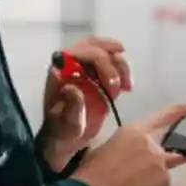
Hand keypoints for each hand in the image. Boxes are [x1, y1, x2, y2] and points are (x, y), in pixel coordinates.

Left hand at [38, 36, 133, 169]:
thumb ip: (72, 107)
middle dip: (111, 62)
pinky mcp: (97, 75)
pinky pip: (113, 63)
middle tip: (119, 85)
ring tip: (125, 87)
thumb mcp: (67, 124)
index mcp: (59, 71)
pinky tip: (127, 87)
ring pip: (106, 51)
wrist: (67, 139)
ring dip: (120, 65)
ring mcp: (85, 67)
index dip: (96, 57)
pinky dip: (123, 71)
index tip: (111, 77)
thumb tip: (72, 87)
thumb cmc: (63, 131)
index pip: (78, 52)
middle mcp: (71, 63)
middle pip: (94, 46)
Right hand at [70, 102, 185, 185]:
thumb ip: (126, 148)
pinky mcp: (164, 183)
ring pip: (163, 170)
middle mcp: (152, 144)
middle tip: (153, 168)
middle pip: (167, 148)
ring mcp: (161, 164)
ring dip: (152, 177)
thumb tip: (131, 156)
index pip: (160, 118)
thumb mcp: (105, 149)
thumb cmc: (92, 172)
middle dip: (165, 158)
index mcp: (134, 131)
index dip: (176, 112)